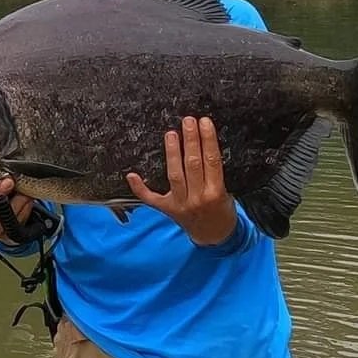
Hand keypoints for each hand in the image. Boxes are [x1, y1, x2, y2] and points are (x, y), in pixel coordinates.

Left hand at [126, 116, 236, 245]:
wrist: (215, 237)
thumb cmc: (222, 210)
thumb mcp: (226, 192)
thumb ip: (214, 174)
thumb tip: (204, 145)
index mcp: (216, 192)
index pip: (212, 161)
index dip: (208, 140)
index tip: (204, 122)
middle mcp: (197, 198)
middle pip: (192, 164)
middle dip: (190, 141)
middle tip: (187, 121)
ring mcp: (180, 204)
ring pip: (174, 175)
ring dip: (172, 153)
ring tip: (171, 134)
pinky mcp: (167, 209)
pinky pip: (151, 198)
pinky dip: (140, 188)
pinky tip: (131, 175)